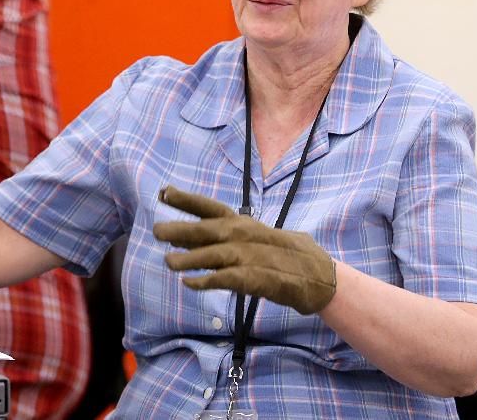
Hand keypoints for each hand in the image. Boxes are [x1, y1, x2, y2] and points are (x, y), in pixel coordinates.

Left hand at [152, 185, 335, 314]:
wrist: (319, 276)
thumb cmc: (277, 254)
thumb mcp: (247, 239)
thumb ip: (213, 238)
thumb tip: (176, 237)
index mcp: (241, 223)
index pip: (210, 207)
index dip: (187, 199)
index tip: (163, 192)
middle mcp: (245, 235)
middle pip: (208, 229)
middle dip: (181, 229)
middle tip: (157, 231)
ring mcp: (253, 256)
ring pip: (216, 254)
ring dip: (191, 257)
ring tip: (168, 261)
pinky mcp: (260, 279)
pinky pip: (229, 279)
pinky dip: (209, 280)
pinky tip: (190, 283)